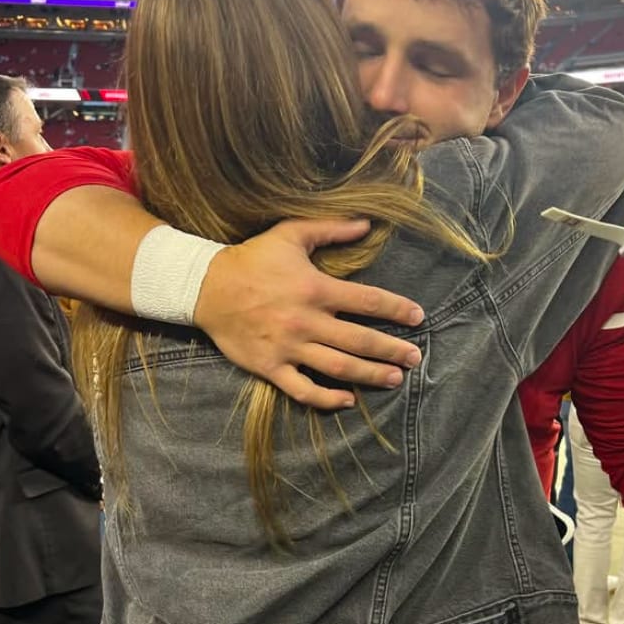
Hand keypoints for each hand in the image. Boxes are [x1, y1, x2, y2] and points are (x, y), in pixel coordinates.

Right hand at [193, 219, 424, 408]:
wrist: (206, 287)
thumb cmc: (252, 259)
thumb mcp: (291, 234)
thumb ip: (331, 229)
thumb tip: (367, 223)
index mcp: (316, 289)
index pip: (367, 301)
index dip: (397, 309)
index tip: (417, 318)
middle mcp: (307, 321)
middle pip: (360, 340)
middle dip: (392, 350)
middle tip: (415, 358)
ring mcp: (289, 347)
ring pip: (339, 368)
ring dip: (371, 375)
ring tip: (395, 379)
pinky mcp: (271, 367)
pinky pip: (303, 390)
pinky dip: (327, 398)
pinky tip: (348, 399)